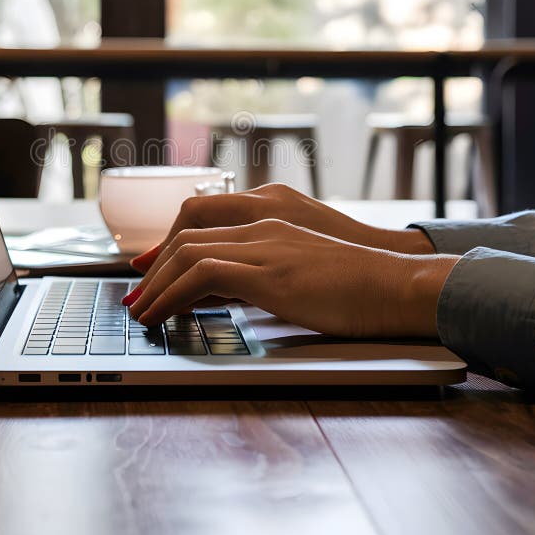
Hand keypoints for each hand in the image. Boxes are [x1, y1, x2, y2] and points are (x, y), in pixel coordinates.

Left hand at [126, 219, 457, 337]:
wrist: (398, 286)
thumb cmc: (358, 287)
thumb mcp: (302, 272)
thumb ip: (264, 271)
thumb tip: (227, 291)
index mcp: (270, 219)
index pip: (202, 220)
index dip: (169, 245)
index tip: (152, 272)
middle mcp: (262, 223)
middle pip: (187, 231)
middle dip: (154, 266)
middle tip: (136, 295)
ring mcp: (264, 244)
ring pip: (187, 251)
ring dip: (156, 283)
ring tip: (141, 312)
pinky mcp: (268, 272)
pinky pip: (201, 275)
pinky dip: (172, 295)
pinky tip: (162, 315)